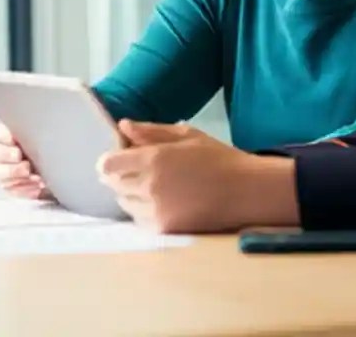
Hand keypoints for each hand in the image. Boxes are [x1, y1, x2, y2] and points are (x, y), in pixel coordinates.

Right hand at [0, 118, 50, 199]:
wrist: (60, 157)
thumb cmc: (48, 134)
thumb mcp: (42, 124)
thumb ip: (36, 121)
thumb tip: (40, 110)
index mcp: (1, 131)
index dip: (1, 135)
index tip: (13, 138)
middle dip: (6, 155)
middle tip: (20, 156)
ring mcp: (2, 169)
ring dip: (14, 173)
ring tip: (33, 174)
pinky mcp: (10, 186)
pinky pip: (10, 190)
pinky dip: (24, 189)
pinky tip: (38, 187)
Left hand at [97, 120, 297, 232]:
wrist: (247, 191)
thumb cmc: (219, 158)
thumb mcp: (187, 135)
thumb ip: (151, 131)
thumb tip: (123, 126)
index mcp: (153, 158)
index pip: (108, 165)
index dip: (109, 161)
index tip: (119, 159)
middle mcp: (150, 185)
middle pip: (113, 185)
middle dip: (119, 177)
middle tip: (137, 172)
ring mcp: (156, 210)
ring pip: (124, 203)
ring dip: (130, 195)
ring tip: (152, 187)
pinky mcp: (165, 229)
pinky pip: (139, 220)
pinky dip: (143, 212)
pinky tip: (161, 203)